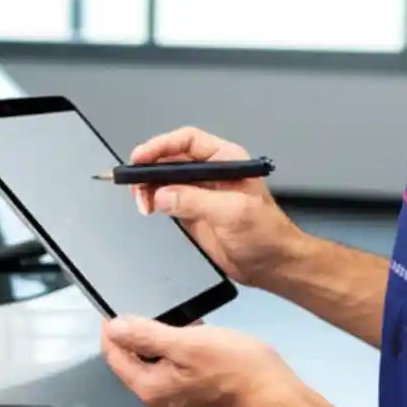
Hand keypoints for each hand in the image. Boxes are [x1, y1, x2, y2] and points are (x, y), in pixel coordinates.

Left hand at [101, 316, 307, 406]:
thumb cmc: (241, 374)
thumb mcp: (191, 343)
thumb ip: (147, 335)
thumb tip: (114, 328)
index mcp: (151, 390)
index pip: (114, 356)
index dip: (112, 330)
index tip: (117, 310)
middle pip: (138, 369)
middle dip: (142, 341)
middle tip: (160, 315)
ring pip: (164, 378)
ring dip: (168, 354)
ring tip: (189, 330)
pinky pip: (185, 388)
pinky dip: (187, 369)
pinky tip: (209, 356)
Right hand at [129, 126, 305, 286]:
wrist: (273, 265)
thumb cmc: (267, 234)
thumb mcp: (233, 212)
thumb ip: (195, 200)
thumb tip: (162, 195)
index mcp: (226, 160)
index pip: (187, 141)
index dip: (161, 145)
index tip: (141, 157)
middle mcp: (211, 172)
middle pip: (170, 158)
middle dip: (149, 168)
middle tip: (134, 182)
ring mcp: (200, 193)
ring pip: (164, 179)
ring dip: (147, 187)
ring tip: (141, 201)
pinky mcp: (192, 213)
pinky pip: (165, 200)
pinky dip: (151, 202)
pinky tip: (147, 208)